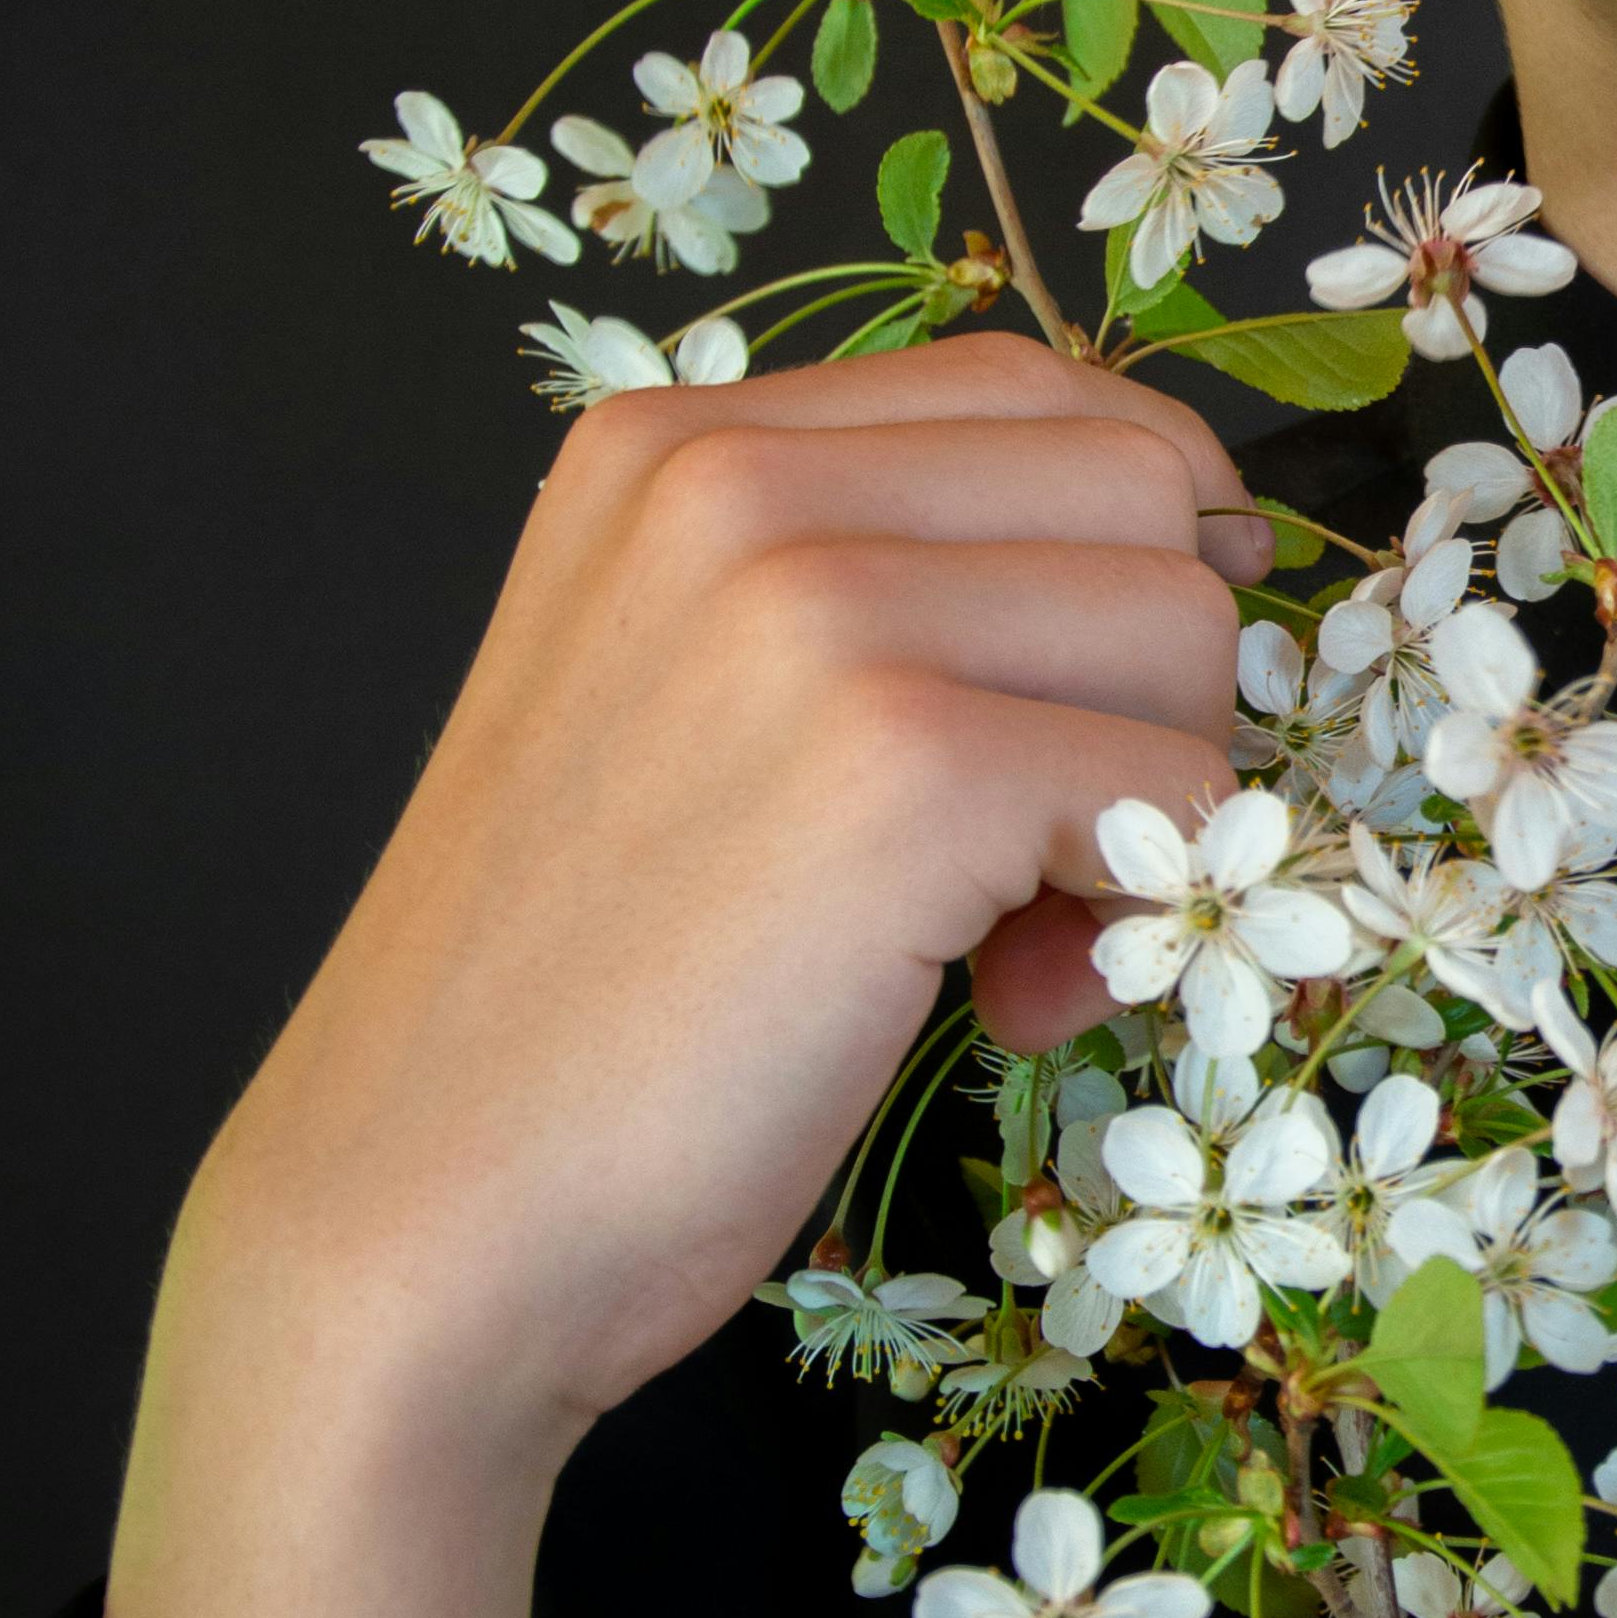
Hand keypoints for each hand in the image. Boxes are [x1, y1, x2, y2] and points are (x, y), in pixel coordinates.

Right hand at [82, 330, 1264, 1617]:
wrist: (418, 1222)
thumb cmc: (584, 1010)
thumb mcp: (691, 704)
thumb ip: (878, 600)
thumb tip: (1198, 574)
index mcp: (674, 443)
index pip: (1040, 394)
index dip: (1111, 563)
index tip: (1050, 724)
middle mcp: (735, 477)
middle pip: (1147, 487)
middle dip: (1149, 683)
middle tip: (1037, 861)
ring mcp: (812, 606)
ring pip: (1189, 624)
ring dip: (1156, 805)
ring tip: (1004, 944)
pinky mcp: (902, 760)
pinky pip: (1180, 787)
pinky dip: (1141, 918)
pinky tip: (1003, 1006)